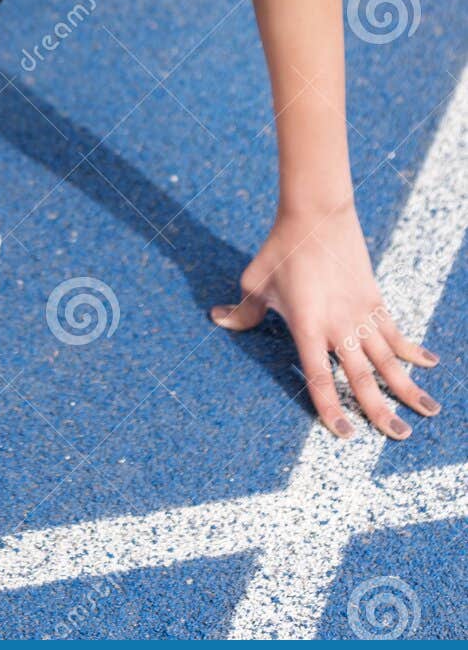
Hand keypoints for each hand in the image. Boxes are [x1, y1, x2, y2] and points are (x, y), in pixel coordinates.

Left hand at [210, 201, 440, 438]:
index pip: (318, 376)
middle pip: (362, 376)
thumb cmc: (281, 248)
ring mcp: (360, 313)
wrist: (316, 213)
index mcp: (307, 326)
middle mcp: (338, 325)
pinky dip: (413, 348)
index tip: (346, 433)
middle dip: (381, 409)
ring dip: (409, 386)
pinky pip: (395, 331)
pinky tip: (429, 363)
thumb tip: (218, 319)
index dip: (330, 407)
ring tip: (430, 411)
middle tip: (399, 436)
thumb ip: (243, 309)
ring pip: (388, 359)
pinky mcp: (374, 299)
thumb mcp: (255, 281)